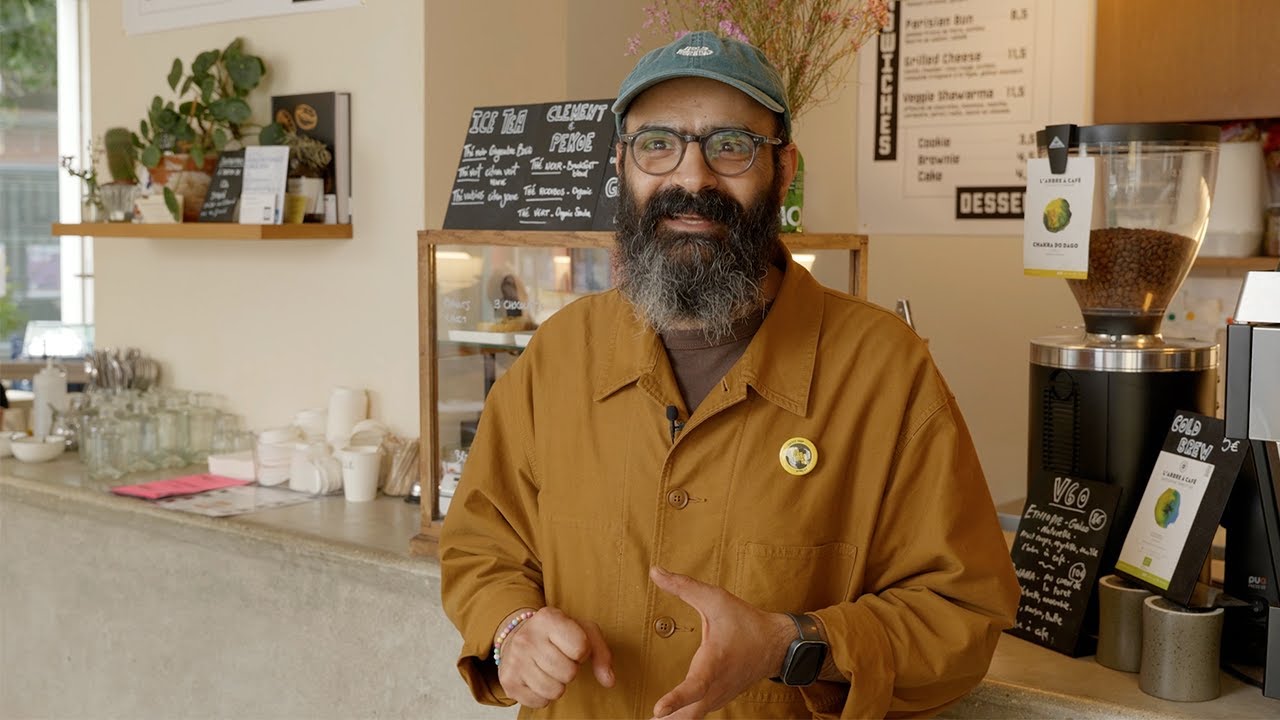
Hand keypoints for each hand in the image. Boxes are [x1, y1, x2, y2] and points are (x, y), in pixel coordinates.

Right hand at [496, 606, 614, 708]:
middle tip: (559, 658)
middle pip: (569, 673)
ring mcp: (514, 660)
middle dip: (569, 669)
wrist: (517, 635)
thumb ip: (601, 653)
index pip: (580, 648)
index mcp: (548, 617)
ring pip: (555, 691)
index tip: (571, 646)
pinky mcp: (508, 681)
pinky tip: (537, 678)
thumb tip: (609, 681)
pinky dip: (543, 695)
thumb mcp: (583, 631)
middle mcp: (527, 637)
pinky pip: (540, 702)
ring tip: (549, 668)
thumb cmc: (556, 634)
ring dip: (557, 684)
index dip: (582, 652)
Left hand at [649, 566, 794, 718]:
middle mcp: (716, 686)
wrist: (777, 646)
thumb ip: (683, 587)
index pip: (695, 686)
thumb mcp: (716, 599)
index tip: (658, 709)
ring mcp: (717, 697)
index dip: (677, 699)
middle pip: (690, 713)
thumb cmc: (746, 622)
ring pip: (691, 718)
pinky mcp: (716, 700)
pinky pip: (696, 715)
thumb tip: (654, 571)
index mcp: (715, 662)